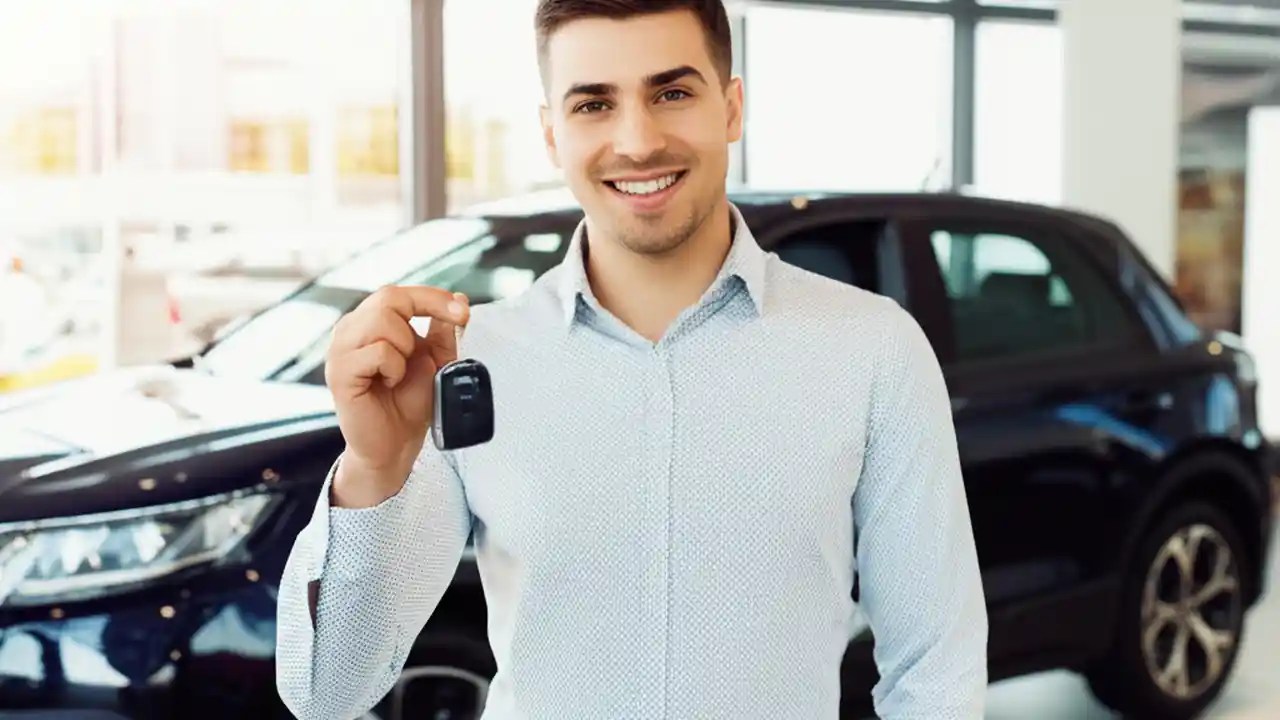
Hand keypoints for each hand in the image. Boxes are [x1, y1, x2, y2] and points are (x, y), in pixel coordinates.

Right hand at [324, 285, 469, 497]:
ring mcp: (340, 350)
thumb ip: (443, 330)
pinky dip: (394, 367)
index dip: (432, 297)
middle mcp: (349, 330)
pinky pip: (377, 351)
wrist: (395, 445)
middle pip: (388, 297)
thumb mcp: (435, 360)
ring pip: (381, 320)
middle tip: (427, 352)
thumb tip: (460, 298)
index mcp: (369, 322)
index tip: (461, 312)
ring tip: (400, 372)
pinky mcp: (339, 373)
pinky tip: (389, 384)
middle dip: (420, 321)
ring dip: (405, 347)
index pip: (397, 293)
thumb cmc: (409, 402)